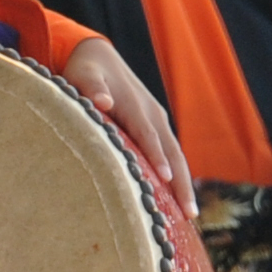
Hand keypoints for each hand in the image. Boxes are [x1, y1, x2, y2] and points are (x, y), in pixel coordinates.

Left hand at [60, 34, 191, 207]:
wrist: (98, 56)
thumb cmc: (85, 70)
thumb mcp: (82, 75)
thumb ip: (92, 88)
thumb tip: (103, 102)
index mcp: (135, 106)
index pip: (148, 135)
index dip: (157, 156)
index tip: (165, 178)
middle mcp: (152, 115)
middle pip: (172, 152)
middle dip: (182, 183)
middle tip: (189, 213)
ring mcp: (157, 122)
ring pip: (175, 156)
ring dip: (184, 185)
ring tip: (189, 215)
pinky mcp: (155, 128)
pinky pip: (169, 155)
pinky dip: (176, 177)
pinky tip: (176, 201)